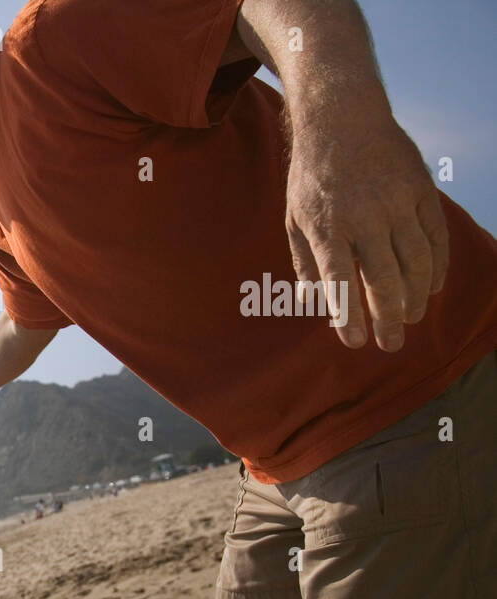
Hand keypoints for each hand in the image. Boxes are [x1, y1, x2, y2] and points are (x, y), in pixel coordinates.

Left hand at [285, 116, 447, 351]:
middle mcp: (365, 216)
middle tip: (390, 344)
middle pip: (384, 279)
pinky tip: (433, 287)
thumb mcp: (293, 219)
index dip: (349, 316)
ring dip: (417, 297)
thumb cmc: (312, 178)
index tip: (355, 343)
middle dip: (388, 318)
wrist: (342, 120)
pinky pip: (435, 237)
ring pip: (416, 262)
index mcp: (327, 226)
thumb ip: (305, 262)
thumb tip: (313, 302)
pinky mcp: (421, 191)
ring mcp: (397, 202)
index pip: (340, 281)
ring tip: (410, 318)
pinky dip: (438, 266)